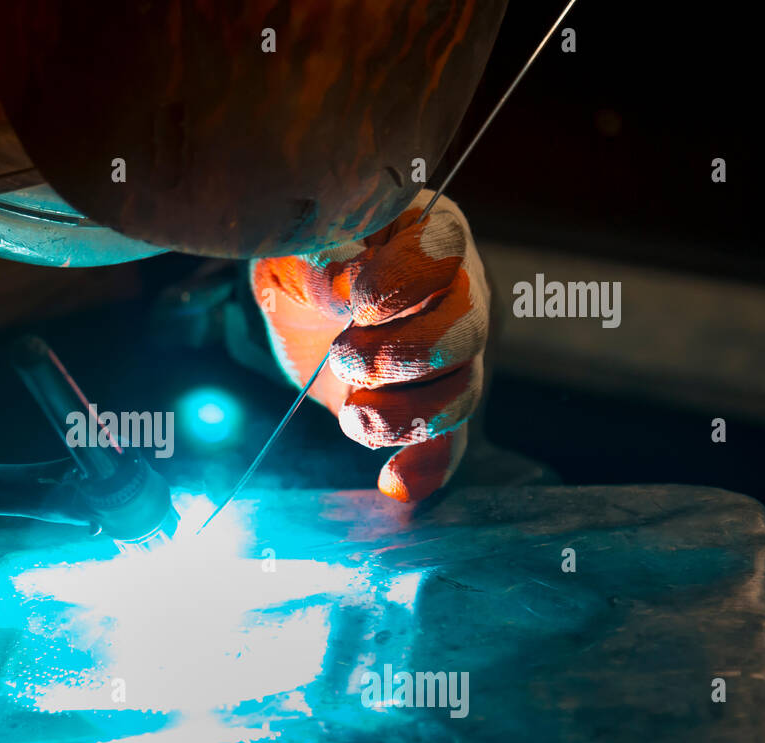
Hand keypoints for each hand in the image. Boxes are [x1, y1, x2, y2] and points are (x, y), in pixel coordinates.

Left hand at [250, 189, 488, 501]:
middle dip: (404, 355)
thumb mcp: (299, 246)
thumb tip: (352, 287)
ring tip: (354, 412)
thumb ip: (325, 260)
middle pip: (466, 332)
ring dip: (407, 414)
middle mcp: (458, 295)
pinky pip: (447, 445)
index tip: (360, 303)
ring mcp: (453, 356)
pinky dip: (425, 468)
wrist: (298, 299)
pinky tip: (393, 484)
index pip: (441, 255)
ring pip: (462, 393)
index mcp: (429, 235)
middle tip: (345, 356)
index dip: (405, 282)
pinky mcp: (430, 406)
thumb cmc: (305, 256)